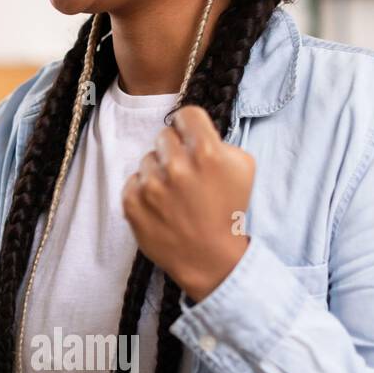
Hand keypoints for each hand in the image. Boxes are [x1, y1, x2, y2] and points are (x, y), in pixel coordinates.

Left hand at [121, 105, 255, 302]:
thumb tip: (192, 131)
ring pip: (147, 159)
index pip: (186, 114)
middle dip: (175, 150)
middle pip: (164, 136)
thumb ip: (218, 141)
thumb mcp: (242, 168)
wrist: (209, 257)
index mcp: (206, 152)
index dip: (191, 127)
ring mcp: (150, 185)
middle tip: (186, 174)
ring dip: (159, 172)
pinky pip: (133, 181)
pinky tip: (161, 206)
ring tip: (175, 195)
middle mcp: (176, 166)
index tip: (191, 139)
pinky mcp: (131, 202)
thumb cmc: (228, 210)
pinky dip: (144, 191)